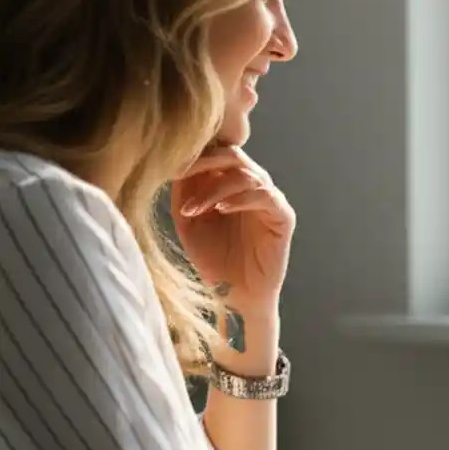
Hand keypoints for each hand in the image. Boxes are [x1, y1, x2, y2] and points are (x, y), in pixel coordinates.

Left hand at [171, 146, 295, 311]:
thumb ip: (185, 191)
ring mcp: (270, 199)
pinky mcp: (283, 216)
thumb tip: (175, 160)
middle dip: (203, 161)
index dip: (192, 153)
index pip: (215, 153)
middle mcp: (252, 186)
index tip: (165, 164)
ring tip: (192, 209)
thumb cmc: (212, 260)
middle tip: (177, 173)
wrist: (235, 296)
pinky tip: (220, 210)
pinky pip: (265, 195)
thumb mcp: (188, 220)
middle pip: (231, 154)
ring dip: (215, 187)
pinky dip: (240, 199)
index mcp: (230, 183)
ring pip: (246, 173)